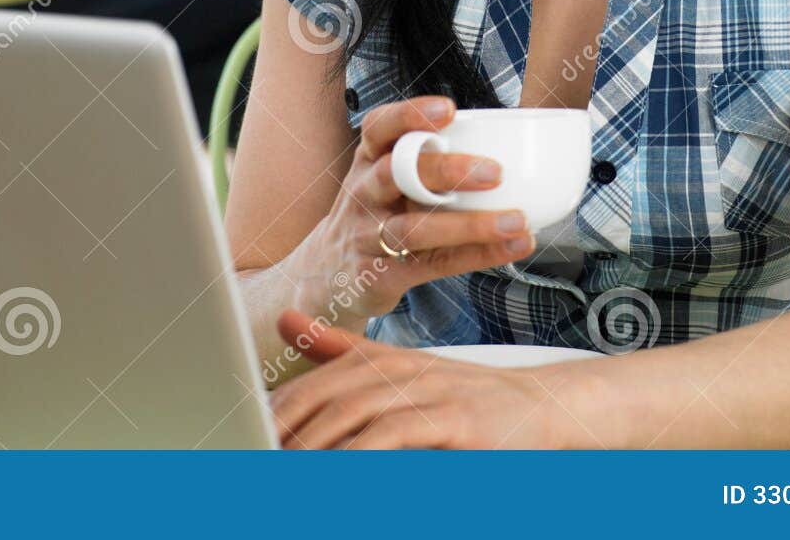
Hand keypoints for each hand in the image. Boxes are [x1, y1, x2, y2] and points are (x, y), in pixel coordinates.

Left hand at [269, 309, 575, 447]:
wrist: (541, 408)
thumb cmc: (466, 400)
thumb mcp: (399, 369)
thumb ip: (339, 350)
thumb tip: (285, 321)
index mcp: (383, 360)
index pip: (316, 384)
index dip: (279, 412)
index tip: (249, 436)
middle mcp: (402, 370)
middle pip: (329, 399)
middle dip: (289, 432)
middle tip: (257, 454)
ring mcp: (430, 394)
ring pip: (357, 416)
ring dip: (317, 446)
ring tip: (286, 467)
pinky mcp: (456, 420)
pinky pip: (397, 436)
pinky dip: (363, 454)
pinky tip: (342, 468)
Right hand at [293, 96, 535, 328]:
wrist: (327, 276)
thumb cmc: (376, 214)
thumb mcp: (383, 180)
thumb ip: (423, 160)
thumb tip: (506, 139)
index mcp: (367, 162)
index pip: (378, 128)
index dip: (410, 115)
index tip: (448, 109)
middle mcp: (363, 195)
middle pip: (396, 174)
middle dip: (446, 170)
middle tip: (495, 171)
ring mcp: (367, 237)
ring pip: (415, 228)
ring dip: (470, 225)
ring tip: (515, 220)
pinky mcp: (379, 276)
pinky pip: (431, 264)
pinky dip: (476, 255)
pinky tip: (512, 247)